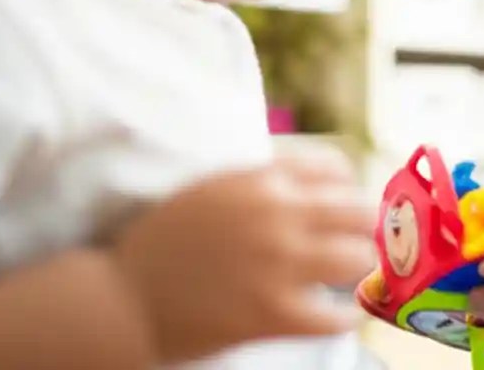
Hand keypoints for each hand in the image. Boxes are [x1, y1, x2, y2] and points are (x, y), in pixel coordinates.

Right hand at [112, 148, 377, 362]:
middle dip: (361, 227)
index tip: (345, 207)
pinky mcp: (272, 314)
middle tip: (354, 242)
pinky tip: (341, 314)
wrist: (121, 300)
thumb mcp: (216, 188)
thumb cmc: (165, 242)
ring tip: (349, 276)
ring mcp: (278, 264)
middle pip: (359, 210)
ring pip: (357, 257)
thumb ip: (266, 181)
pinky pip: (336, 315)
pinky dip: (347, 315)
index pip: (337, 169)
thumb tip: (322, 184)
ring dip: (358, 267)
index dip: (348, 190)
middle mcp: (277, 215)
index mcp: (261, 179)